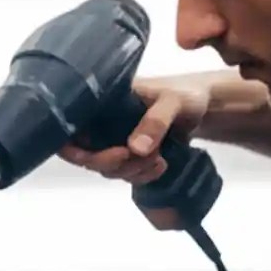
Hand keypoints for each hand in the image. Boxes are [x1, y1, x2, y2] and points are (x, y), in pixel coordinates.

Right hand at [58, 73, 212, 184]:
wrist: (203, 107)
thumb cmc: (184, 94)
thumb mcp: (173, 101)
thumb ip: (155, 121)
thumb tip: (134, 149)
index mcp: (99, 103)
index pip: (67, 129)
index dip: (74, 149)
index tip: (105, 153)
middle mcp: (98, 123)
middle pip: (83, 155)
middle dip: (109, 164)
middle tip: (136, 157)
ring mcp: (111, 140)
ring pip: (105, 168)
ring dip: (130, 171)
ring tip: (158, 159)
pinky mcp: (127, 155)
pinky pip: (123, 174)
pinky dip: (140, 176)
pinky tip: (161, 165)